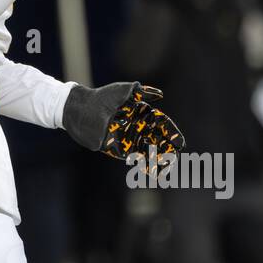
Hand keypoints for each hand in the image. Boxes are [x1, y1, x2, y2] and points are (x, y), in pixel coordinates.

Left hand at [63, 82, 184, 164]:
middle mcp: (138, 127)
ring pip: (149, 151)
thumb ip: (142, 92)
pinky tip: (153, 171)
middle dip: (169, 149)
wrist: (82, 109)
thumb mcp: (124, 90)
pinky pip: (136, 158)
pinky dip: (145, 165)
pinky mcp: (120, 148)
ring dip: (159, 160)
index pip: (162, 124)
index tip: (180, 142)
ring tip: (167, 167)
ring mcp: (130, 138)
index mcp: (142, 113)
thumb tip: (161, 95)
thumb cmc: (102, 97)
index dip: (172, 133)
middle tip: (176, 156)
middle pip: (158, 139)